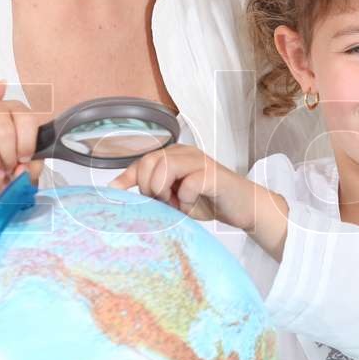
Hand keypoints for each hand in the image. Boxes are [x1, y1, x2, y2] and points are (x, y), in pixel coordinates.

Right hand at [0, 93, 43, 195]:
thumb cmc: (7, 159)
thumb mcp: (25, 163)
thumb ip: (31, 167)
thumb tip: (21, 170)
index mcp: (18, 111)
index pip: (26, 120)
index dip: (26, 144)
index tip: (23, 161)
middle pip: (4, 130)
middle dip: (7, 156)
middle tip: (7, 172)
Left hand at [112, 146, 288, 253]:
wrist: (244, 206)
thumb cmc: (210, 200)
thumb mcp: (176, 198)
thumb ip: (157, 193)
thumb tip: (128, 197)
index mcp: (174, 156)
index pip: (142, 162)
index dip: (126, 177)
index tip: (114, 191)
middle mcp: (184, 153)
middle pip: (149, 162)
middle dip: (149, 187)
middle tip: (163, 202)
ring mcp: (199, 161)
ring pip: (164, 167)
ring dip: (164, 190)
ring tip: (176, 203)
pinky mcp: (212, 174)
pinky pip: (188, 185)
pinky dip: (185, 200)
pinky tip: (193, 204)